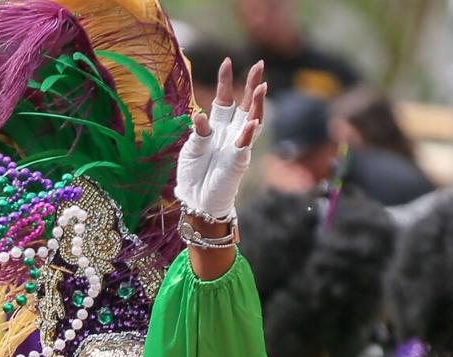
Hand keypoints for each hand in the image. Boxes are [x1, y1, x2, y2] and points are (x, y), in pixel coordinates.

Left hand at [175, 59, 267, 220]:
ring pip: (251, 120)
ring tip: (261, 87)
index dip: (225, 81)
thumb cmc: (193, 173)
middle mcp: (230, 133)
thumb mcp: (191, 149)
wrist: (196, 199)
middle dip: (251, 85)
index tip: (227, 61)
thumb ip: (198, 133)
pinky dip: (248, 134)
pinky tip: (253, 122)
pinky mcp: (238, 161)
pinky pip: (245, 145)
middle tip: (259, 64)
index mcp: (217, 127)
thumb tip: (200, 116)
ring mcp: (237, 145)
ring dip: (257, 105)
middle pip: (244, 105)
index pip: (224, 99)